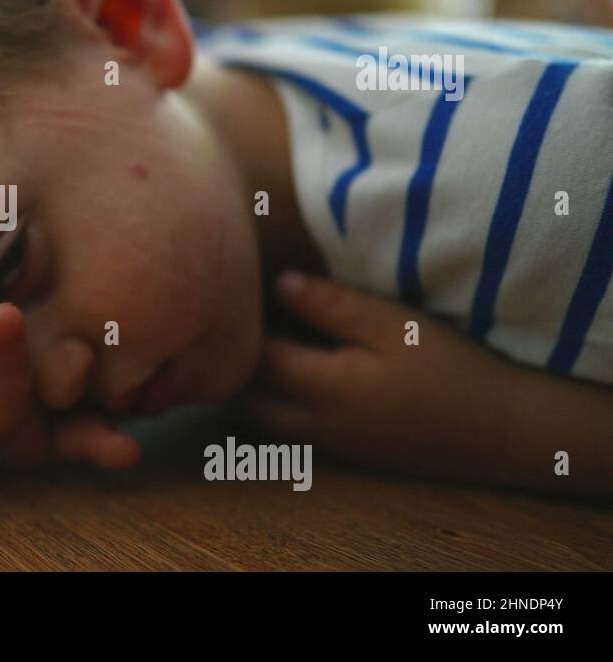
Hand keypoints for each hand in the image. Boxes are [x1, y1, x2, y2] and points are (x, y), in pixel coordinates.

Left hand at [240, 270, 524, 475]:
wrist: (502, 430)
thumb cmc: (450, 368)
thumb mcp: (393, 325)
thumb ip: (331, 305)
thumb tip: (277, 283)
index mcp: (324, 388)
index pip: (255, 357)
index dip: (241, 323)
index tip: (242, 292)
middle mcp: (316, 424)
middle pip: (245, 400)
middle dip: (236, 364)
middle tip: (246, 322)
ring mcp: (330, 445)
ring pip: (265, 423)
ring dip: (257, 389)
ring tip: (272, 345)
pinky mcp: (348, 454)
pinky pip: (292, 434)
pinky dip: (281, 407)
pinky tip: (303, 375)